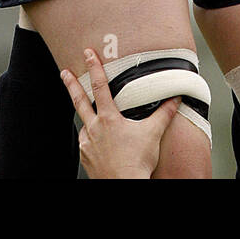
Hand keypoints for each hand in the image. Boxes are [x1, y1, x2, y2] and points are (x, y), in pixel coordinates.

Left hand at [60, 48, 180, 178]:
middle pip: (79, 100)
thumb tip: (175, 99)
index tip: (88, 54)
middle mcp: (94, 128)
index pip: (100, 86)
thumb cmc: (137, 162)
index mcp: (109, 118)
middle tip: (65, 72)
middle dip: (71, 84)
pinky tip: (95, 140)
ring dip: (84, 115)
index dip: (94, 67)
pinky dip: (88, 138)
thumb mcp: (153, 134)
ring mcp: (87, 143)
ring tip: (91, 116)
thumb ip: (164, 114)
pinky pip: (84, 142)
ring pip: (83, 123)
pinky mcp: (85, 157)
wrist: (123, 184)